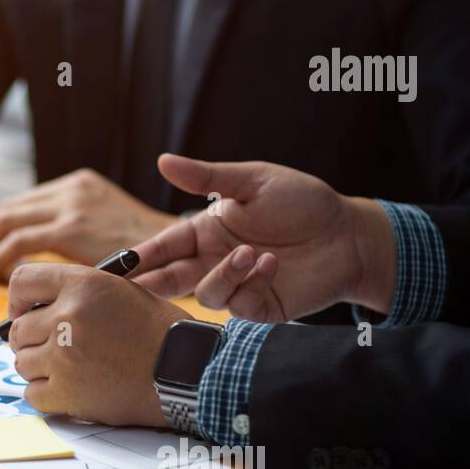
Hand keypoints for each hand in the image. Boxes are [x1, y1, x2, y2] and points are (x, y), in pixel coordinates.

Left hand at [0, 168, 176, 281]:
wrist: (184, 256)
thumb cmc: (150, 258)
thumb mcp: (106, 236)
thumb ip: (73, 239)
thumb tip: (37, 266)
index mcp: (80, 186)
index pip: (24, 204)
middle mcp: (74, 189)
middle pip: (9, 209)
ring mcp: (72, 205)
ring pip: (7, 222)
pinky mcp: (72, 226)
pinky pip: (19, 241)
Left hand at [6, 263, 188, 426]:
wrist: (189, 371)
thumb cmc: (160, 333)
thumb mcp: (119, 291)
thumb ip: (75, 295)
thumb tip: (32, 311)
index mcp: (82, 285)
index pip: (21, 281)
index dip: (18, 300)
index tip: (24, 312)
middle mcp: (68, 317)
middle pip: (17, 330)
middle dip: (32, 340)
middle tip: (55, 348)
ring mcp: (64, 357)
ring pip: (22, 363)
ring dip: (40, 368)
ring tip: (73, 369)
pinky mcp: (67, 394)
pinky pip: (32, 395)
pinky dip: (46, 395)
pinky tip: (71, 389)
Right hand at [132, 155, 395, 320]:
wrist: (350, 234)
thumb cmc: (303, 203)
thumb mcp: (253, 181)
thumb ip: (207, 177)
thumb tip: (163, 161)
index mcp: (206, 232)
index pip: (163, 247)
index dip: (140, 257)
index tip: (119, 266)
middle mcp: (215, 261)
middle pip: (171, 279)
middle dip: (152, 283)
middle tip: (137, 285)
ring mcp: (237, 287)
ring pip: (206, 294)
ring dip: (223, 275)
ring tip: (250, 253)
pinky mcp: (261, 307)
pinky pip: (240, 305)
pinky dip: (251, 283)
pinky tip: (271, 263)